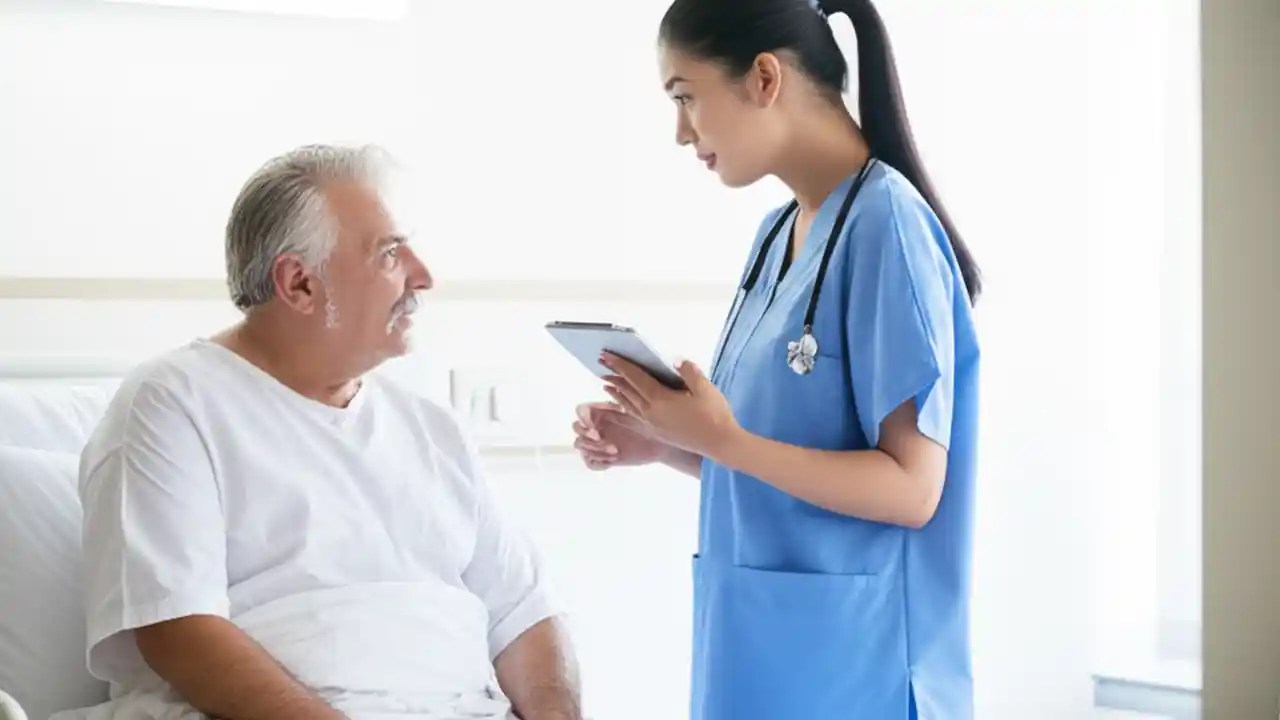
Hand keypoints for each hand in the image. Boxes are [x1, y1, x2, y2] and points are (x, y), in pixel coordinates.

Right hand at [572, 401, 668, 469]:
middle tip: (602, 439)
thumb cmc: (647, 423)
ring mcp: (597, 444)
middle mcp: (595, 426)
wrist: (659, 443)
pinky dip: (597, 463)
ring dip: (595, 450)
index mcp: (600, 412)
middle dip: (586, 436)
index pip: (580, 411)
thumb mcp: (635, 410)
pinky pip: (590, 463)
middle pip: (577, 429)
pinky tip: (612, 461)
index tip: (594, 427)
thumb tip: (607, 385)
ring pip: (581, 447)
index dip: (583, 419)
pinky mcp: (603, 459)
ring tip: (614, 451)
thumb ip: (620, 398)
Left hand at [598, 352, 741, 459]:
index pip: (634, 377)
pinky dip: (626, 408)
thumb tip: (675, 361)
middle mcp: (650, 413)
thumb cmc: (714, 414)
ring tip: (606, 384)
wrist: (720, 443)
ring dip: (616, 393)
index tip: (605, 355)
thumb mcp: (704, 387)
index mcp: (659, 399)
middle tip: (601, 364)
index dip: (620, 364)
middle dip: (614, 376)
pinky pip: (635, 417)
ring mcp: (653, 424)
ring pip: (629, 405)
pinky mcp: (657, 432)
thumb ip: (687, 371)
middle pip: (627, 391)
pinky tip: (623, 407)